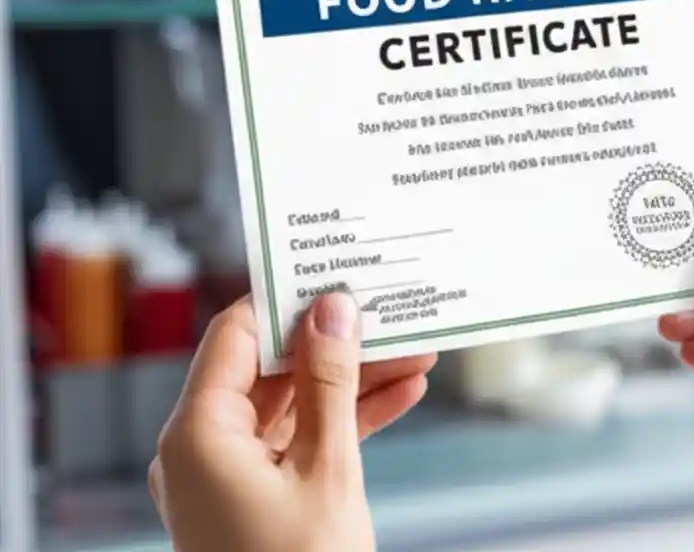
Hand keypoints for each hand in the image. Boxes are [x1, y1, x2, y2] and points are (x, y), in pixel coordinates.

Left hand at [149, 294, 435, 551]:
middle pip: (270, 370)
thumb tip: (333, 307)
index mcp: (197, 434)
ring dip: (352, 381)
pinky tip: (401, 397)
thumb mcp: (327, 467)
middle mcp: (202, 448)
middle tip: (391, 314)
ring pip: (292, 405)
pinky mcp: (256, 498)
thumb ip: (330, 382)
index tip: (338, 276)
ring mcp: (228, 476)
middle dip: (337, 344)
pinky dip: (346, 421)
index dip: (286, 301)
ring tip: (416, 355)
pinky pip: (300, 442)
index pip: (235, 336)